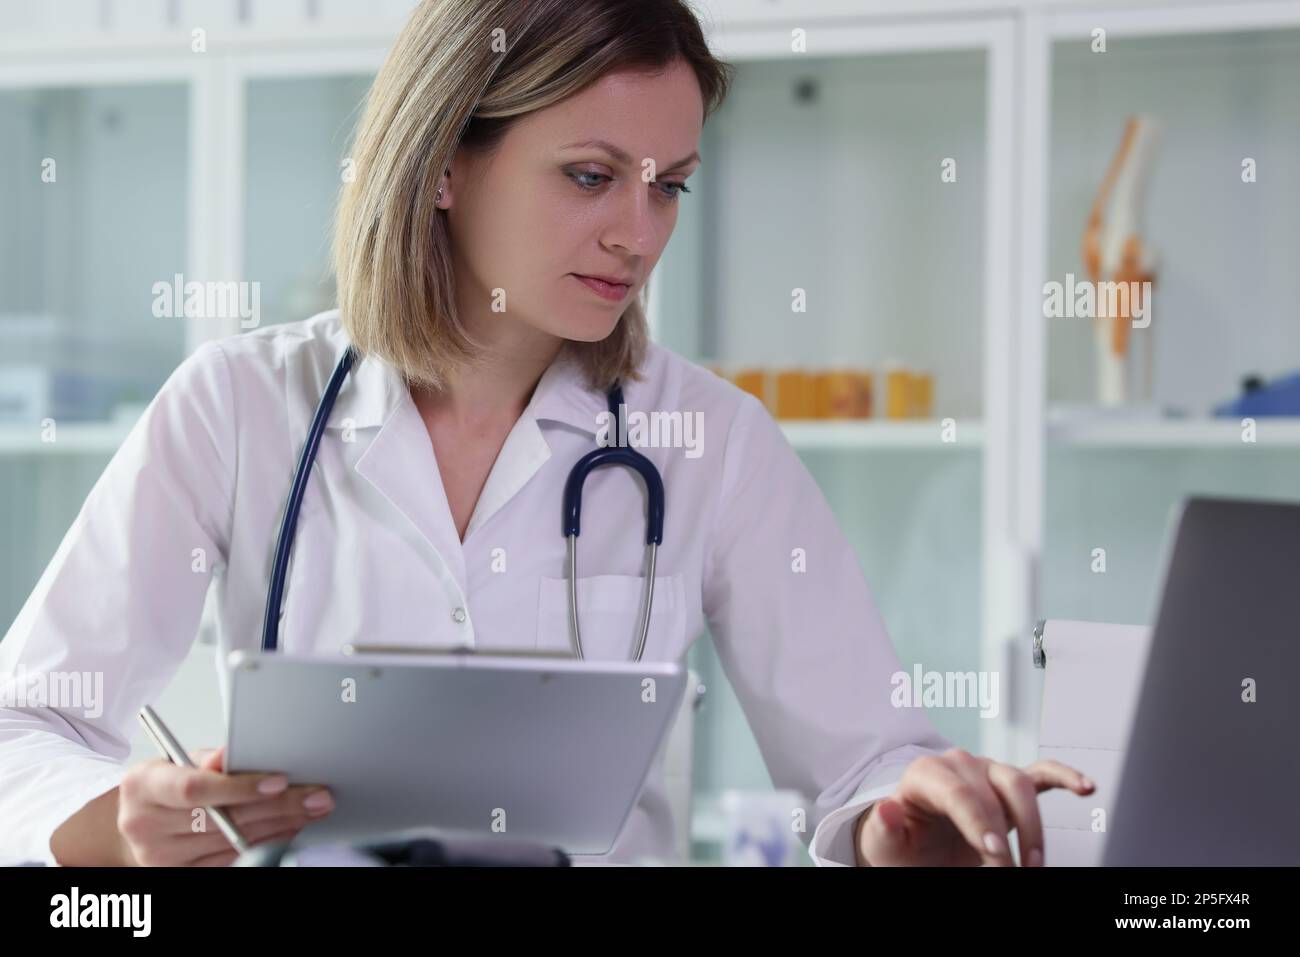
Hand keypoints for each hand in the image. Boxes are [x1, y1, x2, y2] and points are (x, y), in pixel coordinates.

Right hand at [116, 746, 333, 865]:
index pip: (194, 788)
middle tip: (317, 796)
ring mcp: (161, 858)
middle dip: (277, 806)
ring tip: (311, 810)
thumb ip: (208, 758)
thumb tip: (232, 752)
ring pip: (232, 843)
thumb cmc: (167, 785)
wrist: (139, 825)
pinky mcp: (180, 876)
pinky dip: (266, 844)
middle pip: (222, 819)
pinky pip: (231, 861)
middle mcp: (145, 826)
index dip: (240, 786)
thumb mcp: (179, 761)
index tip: (279, 781)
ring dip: (280, 826)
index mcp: (143, 787)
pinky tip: (289, 829)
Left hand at [854, 748, 1094, 865]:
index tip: (992, 854)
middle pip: (995, 790)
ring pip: (1020, 785)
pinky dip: (1065, 778)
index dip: (979, 823)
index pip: (959, 792)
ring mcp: (987, 771)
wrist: (915, 846)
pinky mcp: (1008, 785)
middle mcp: (959, 765)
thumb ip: (885, 828)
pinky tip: (1086, 787)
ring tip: (1033, 863)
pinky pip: (1041, 775)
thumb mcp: (885, 844)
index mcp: (926, 774)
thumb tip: (885, 808)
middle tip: (1008, 871)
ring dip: (1033, 826)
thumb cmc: (900, 846)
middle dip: (1007, 835)